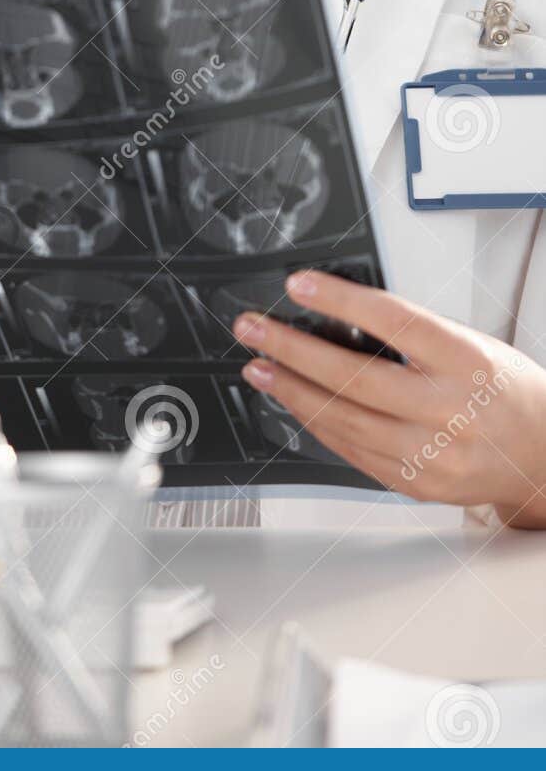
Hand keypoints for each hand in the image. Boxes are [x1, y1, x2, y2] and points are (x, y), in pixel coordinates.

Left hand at [233, 270, 545, 528]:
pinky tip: (295, 403)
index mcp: (467, 363)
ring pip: (345, 421)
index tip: (298, 285)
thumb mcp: (469, 343)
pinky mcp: (417, 484)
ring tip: (260, 367)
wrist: (540, 453)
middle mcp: (451, 411)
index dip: (340, 301)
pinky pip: (353, 452)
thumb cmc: (502, 388)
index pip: (395, 323)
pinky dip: (318, 424)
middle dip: (293, 350)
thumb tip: (336, 315)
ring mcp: (433, 455)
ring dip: (293, 391)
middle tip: (253, 330)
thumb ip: (410, 334)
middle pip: (356, 378)